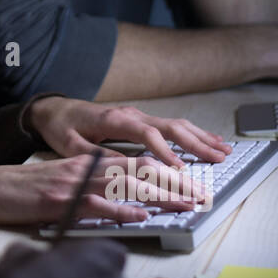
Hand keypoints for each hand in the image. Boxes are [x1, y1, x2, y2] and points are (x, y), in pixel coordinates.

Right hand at [0, 154, 208, 225]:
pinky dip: (118, 211)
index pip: (132, 164)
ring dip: (156, 195)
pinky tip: (138, 216)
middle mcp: (80, 168)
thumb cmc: (16, 191)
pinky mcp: (54, 200)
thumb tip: (120, 207)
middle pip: (136, 170)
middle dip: (172, 182)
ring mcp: (68, 183)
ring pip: (121, 185)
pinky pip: (92, 205)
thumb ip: (87, 192)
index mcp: (83, 163)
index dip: (164, 172)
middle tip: (200, 193)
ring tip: (183, 204)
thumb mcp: (57, 185)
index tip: (190, 184)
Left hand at [28, 95, 230, 166]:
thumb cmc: (60, 126)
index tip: (180, 169)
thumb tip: (122, 169)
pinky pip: (170, 125)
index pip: (148, 133)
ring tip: (223, 150)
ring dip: (200, 137)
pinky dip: (192, 134)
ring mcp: (137, 114)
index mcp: (115, 119)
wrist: (53, 108)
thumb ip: (95, 155)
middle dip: (196, 143)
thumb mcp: (70, 144)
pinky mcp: (139, 119)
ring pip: (176, 124)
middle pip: (170, 126)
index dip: (166, 151)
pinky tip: (207, 142)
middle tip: (218, 159)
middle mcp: (131, 114)